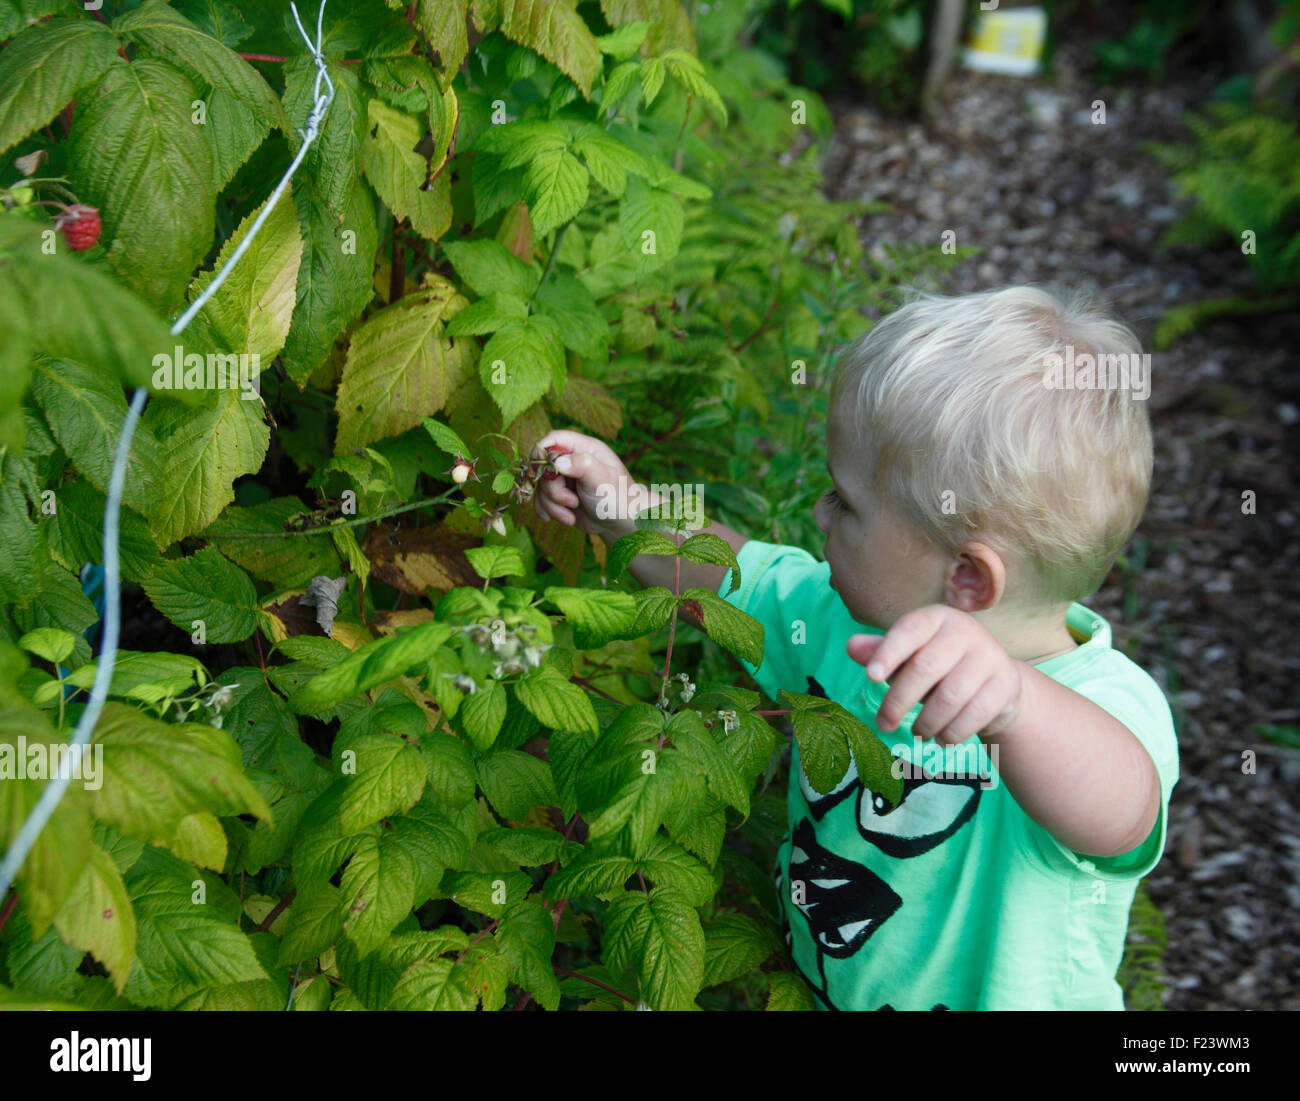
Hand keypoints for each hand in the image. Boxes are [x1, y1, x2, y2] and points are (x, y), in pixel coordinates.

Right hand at [531, 430, 636, 537]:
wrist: (622, 523)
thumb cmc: (619, 497)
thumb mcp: (602, 478)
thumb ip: (582, 465)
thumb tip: (557, 462)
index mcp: (585, 449)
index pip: (554, 439)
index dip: (542, 451)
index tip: (542, 470)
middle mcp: (573, 461)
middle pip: (544, 468)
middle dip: (553, 490)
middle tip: (573, 502)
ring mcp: (565, 479)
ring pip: (541, 487)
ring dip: (553, 504)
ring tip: (572, 515)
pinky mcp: (560, 495)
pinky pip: (541, 499)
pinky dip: (548, 510)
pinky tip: (563, 518)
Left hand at [846, 605, 1025, 743]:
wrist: (996, 682)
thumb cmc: (940, 666)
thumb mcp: (909, 655)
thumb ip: (880, 652)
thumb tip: (851, 647)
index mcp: (936, 618)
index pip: (908, 630)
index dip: (888, 653)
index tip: (871, 677)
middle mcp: (965, 631)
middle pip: (925, 668)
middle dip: (898, 702)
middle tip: (882, 724)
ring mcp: (990, 656)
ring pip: (950, 697)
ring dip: (927, 723)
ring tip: (917, 733)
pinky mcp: (1006, 684)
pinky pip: (974, 715)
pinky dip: (952, 734)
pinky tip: (941, 739)